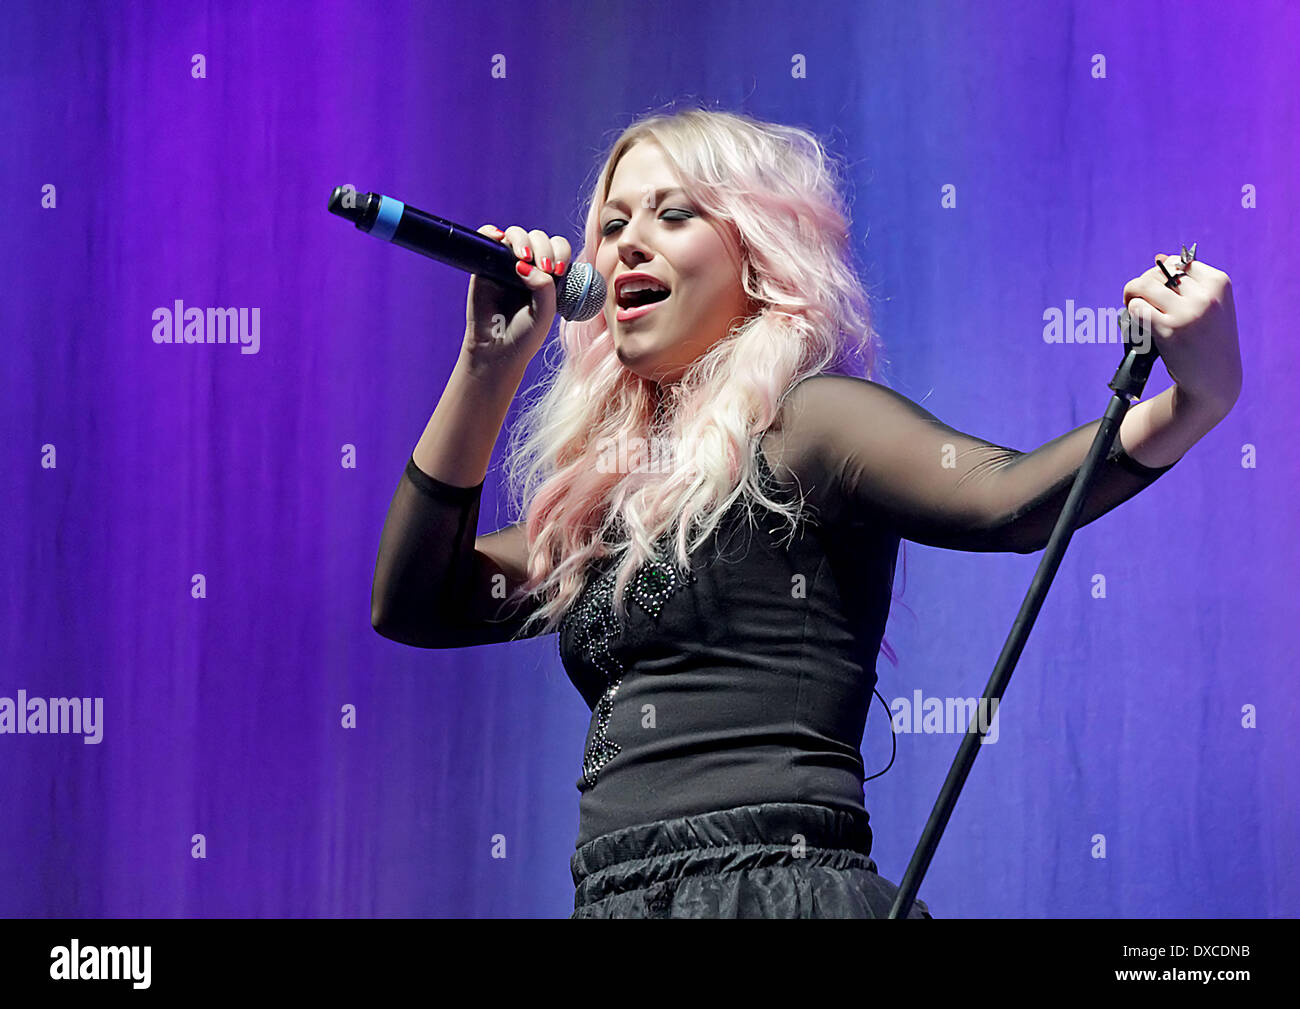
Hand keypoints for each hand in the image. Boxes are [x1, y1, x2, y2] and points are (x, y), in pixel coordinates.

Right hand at [463, 224, 572, 375]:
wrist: (496, 350)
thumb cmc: (524, 335)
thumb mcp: (544, 313)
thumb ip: (543, 287)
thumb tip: (525, 263)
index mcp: (550, 274)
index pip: (558, 248)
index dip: (560, 253)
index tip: (557, 271)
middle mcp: (529, 265)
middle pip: (539, 238)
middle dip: (544, 248)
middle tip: (544, 267)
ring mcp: (506, 263)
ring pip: (516, 235)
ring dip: (522, 240)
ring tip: (523, 258)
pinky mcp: (485, 265)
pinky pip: (487, 238)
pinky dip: (491, 232)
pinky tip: (498, 238)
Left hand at [1122, 253, 1241, 418]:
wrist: (1216, 380)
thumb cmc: (1208, 341)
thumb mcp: (1209, 306)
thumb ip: (1188, 283)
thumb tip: (1160, 257)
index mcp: (1218, 282)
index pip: (1176, 263)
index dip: (1161, 278)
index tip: (1162, 297)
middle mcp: (1206, 295)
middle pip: (1156, 273)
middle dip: (1142, 288)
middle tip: (1141, 306)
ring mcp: (1189, 312)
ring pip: (1142, 287)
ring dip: (1132, 299)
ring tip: (1137, 314)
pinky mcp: (1170, 330)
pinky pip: (1136, 308)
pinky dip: (1131, 316)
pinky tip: (1140, 328)